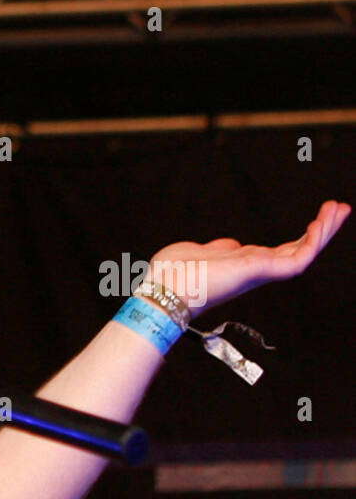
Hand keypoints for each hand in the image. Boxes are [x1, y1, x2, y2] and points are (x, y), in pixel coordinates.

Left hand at [148, 199, 348, 319]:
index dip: (301, 236)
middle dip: (321, 230)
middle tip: (340, 208)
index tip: (318, 218)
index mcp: (243, 265)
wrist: (162, 290)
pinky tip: (319, 224)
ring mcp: (259, 271)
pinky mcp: (259, 271)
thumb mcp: (201, 252)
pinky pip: (296, 259)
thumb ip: (220, 248)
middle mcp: (255, 269)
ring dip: (323, 231)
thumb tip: (229, 243)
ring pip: (303, 254)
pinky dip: (311, 242)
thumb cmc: (173, 274)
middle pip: (297, 250)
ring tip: (339, 209)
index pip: (281, 251)